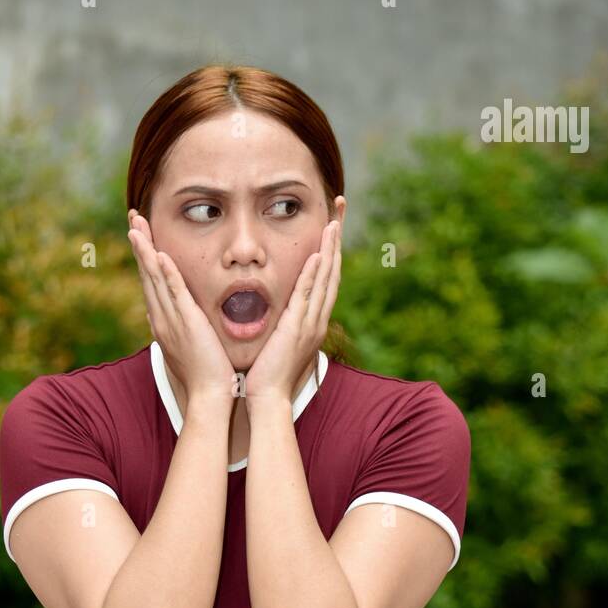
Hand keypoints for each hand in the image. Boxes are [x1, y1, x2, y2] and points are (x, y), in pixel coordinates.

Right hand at [127, 211, 236, 402]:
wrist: (208, 396)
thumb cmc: (203, 374)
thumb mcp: (185, 346)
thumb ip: (174, 328)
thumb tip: (157, 318)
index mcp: (163, 321)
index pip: (151, 282)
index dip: (144, 257)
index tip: (140, 234)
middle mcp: (162, 318)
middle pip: (147, 274)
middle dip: (140, 244)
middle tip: (133, 217)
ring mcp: (173, 319)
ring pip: (155, 278)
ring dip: (146, 250)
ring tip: (137, 226)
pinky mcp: (188, 322)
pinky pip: (175, 293)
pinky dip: (167, 273)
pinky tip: (160, 254)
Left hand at [243, 218, 341, 403]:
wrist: (268, 398)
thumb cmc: (267, 373)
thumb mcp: (277, 340)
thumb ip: (280, 320)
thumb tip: (274, 306)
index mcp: (313, 320)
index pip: (325, 277)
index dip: (330, 249)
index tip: (332, 223)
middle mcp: (317, 319)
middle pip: (332, 271)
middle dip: (336, 239)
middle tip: (340, 208)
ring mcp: (310, 324)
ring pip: (324, 280)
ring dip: (329, 250)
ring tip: (333, 222)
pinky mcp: (297, 330)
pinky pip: (307, 297)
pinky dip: (314, 275)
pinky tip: (317, 255)